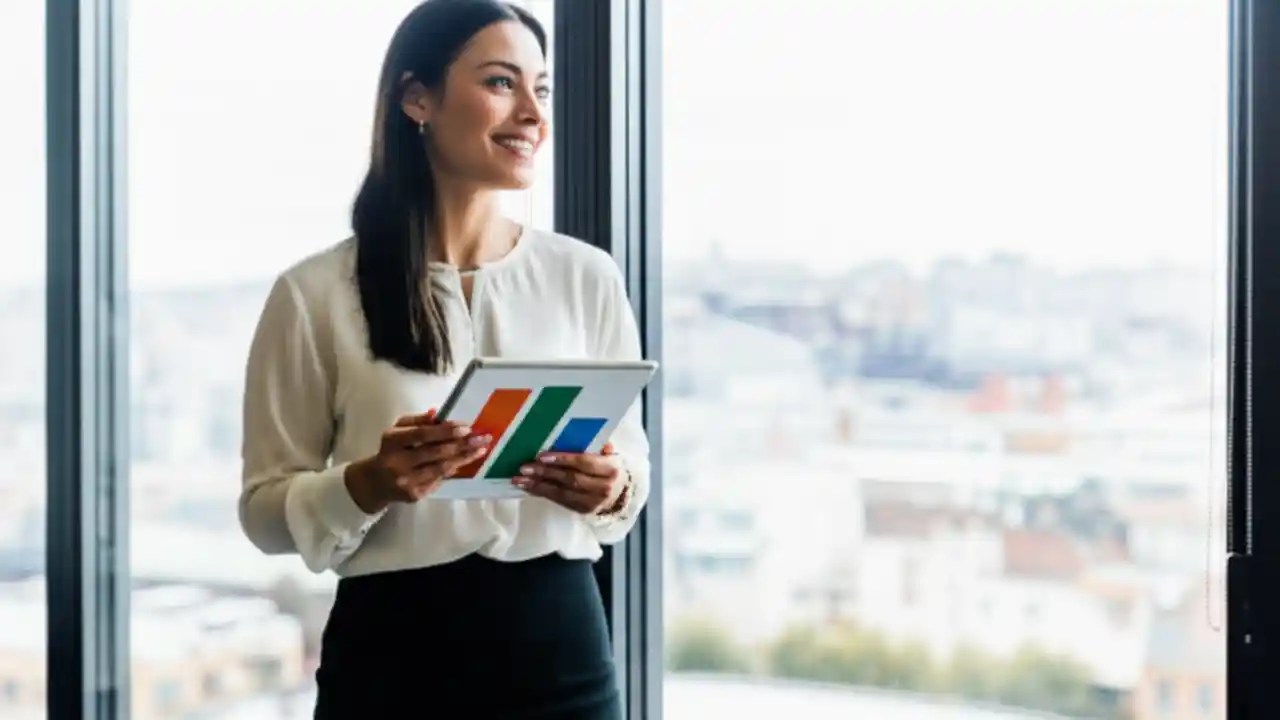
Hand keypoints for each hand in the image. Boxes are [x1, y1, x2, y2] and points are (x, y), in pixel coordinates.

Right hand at [344, 409, 491, 512]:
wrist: (376, 482)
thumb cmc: (392, 450)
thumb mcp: (398, 430)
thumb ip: (417, 421)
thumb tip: (438, 413)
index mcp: (392, 441)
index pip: (422, 435)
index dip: (445, 431)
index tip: (467, 427)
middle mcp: (397, 462)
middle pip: (435, 453)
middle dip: (462, 445)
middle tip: (483, 438)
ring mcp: (406, 481)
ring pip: (441, 469)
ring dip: (464, 458)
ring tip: (481, 449)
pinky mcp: (414, 495)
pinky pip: (439, 480)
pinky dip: (454, 469)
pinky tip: (466, 461)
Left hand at [512, 442, 624, 513]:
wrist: (621, 493)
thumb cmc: (609, 467)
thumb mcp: (609, 454)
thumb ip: (597, 445)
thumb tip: (581, 435)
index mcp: (610, 469)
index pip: (585, 463)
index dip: (563, 459)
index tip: (542, 456)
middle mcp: (602, 488)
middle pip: (570, 479)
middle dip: (545, 473)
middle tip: (525, 468)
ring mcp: (592, 502)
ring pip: (562, 493)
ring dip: (538, 485)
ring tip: (519, 480)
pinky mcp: (582, 510)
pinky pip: (559, 501)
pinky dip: (542, 493)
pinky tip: (528, 487)